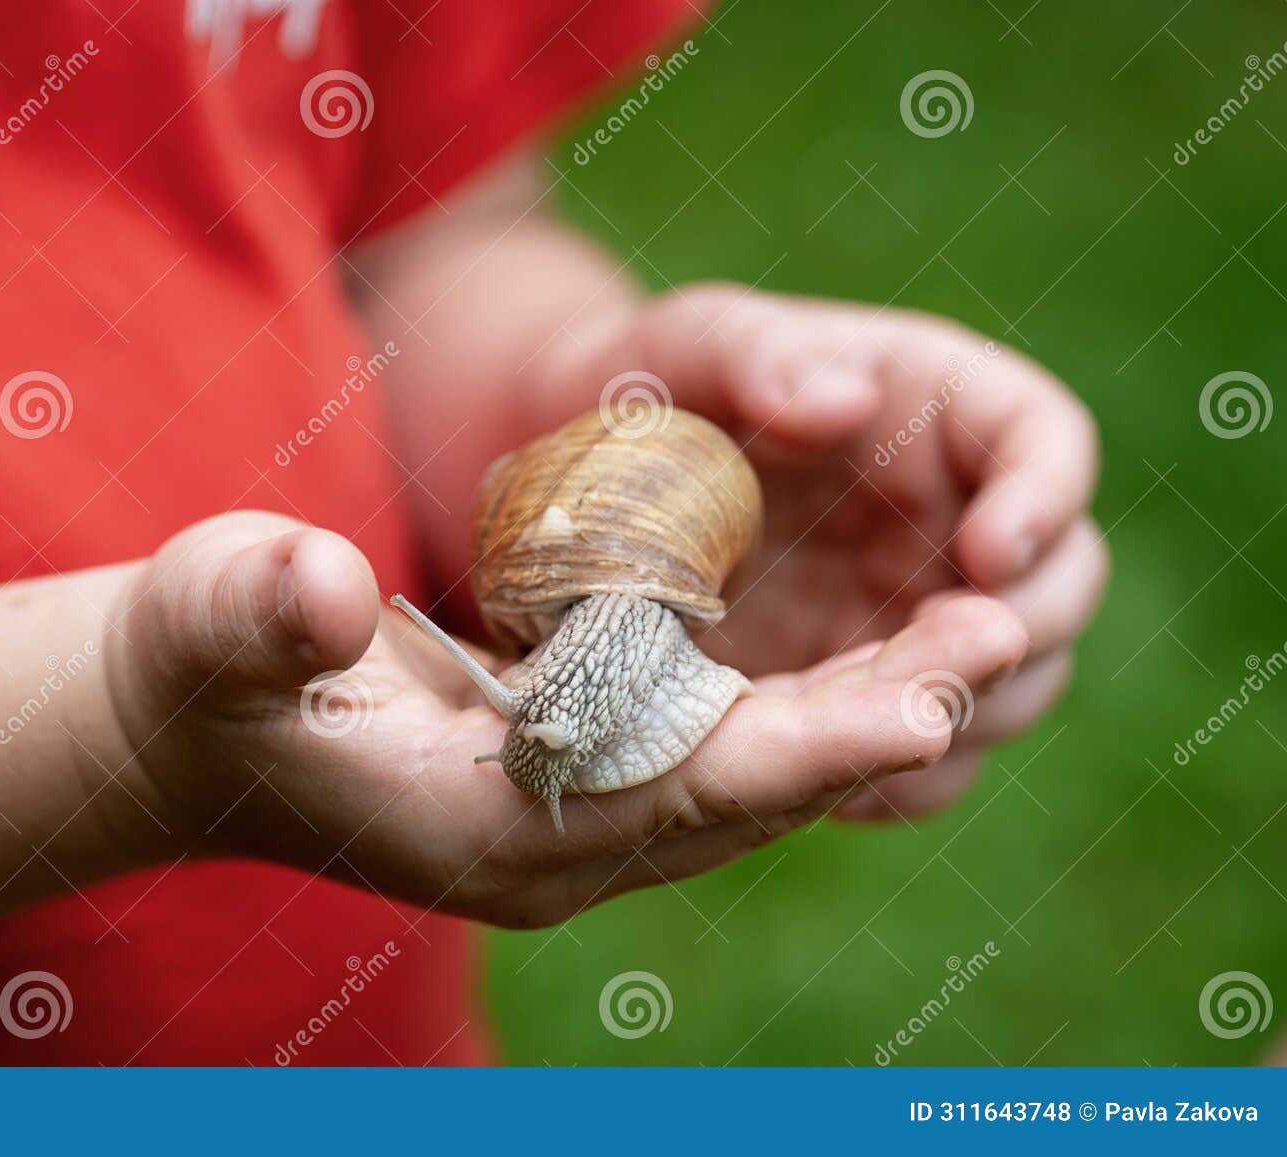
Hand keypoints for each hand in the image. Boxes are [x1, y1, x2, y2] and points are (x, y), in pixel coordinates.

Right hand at [100, 512, 1024, 926]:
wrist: (189, 729)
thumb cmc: (196, 669)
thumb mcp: (207, 620)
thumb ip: (258, 610)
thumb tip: (319, 591)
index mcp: (476, 825)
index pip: (667, 789)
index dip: (799, 748)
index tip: (927, 707)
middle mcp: (546, 851)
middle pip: (741, 794)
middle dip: (872, 729)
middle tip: (1003, 642)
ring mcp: (564, 830)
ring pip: (743, 783)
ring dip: (858, 721)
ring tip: (976, 642)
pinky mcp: (571, 791)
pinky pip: (714, 761)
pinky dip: (798, 716)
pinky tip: (875, 663)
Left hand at [531, 285, 1107, 819]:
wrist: (587, 485)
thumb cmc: (653, 390)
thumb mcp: (688, 350)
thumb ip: (757, 356)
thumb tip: (845, 400)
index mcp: (931, 409)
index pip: (1042, 439)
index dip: (1045, 497)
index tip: (993, 551)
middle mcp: (948, 517)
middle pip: (1061, 581)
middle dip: (1025, 626)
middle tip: (949, 659)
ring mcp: (914, 611)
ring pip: (1012, 680)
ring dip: (973, 710)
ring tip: (891, 725)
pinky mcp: (866, 688)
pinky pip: (926, 751)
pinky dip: (904, 777)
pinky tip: (839, 789)